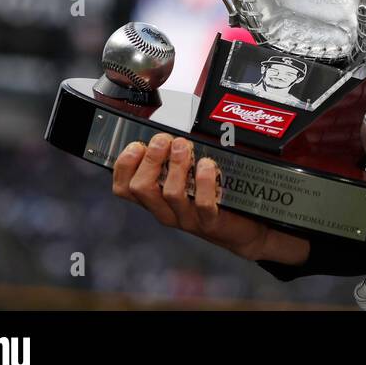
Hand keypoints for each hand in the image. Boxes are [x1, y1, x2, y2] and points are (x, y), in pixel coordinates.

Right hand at [112, 133, 308, 265]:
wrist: (242, 230)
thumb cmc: (212, 199)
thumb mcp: (187, 181)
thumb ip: (174, 162)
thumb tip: (168, 134)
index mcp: (155, 200)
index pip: (123, 188)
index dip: (124, 165)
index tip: (139, 145)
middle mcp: (166, 211)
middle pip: (140, 188)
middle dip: (150, 159)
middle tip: (164, 140)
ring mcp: (187, 219)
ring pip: (171, 193)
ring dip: (177, 165)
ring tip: (184, 147)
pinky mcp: (210, 222)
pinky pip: (203, 204)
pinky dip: (204, 181)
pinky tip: (207, 165)